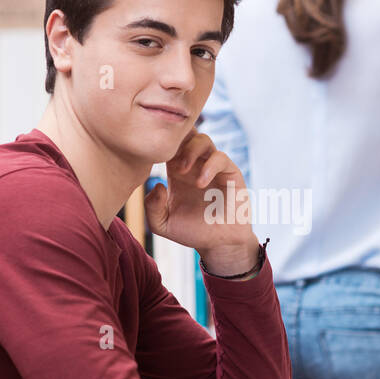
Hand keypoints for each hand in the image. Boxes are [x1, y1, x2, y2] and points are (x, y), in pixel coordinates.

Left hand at [145, 130, 258, 273]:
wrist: (218, 244)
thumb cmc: (192, 232)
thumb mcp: (162, 224)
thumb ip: (152, 207)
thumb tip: (157, 184)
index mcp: (177, 171)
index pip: (168, 145)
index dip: (159, 145)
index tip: (150, 157)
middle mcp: (195, 164)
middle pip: (184, 134)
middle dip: (174, 139)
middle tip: (165, 156)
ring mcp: (213, 167)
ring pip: (202, 139)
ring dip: (190, 150)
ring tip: (182, 171)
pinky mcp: (230, 173)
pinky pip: (220, 158)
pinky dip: (209, 166)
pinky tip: (200, 183)